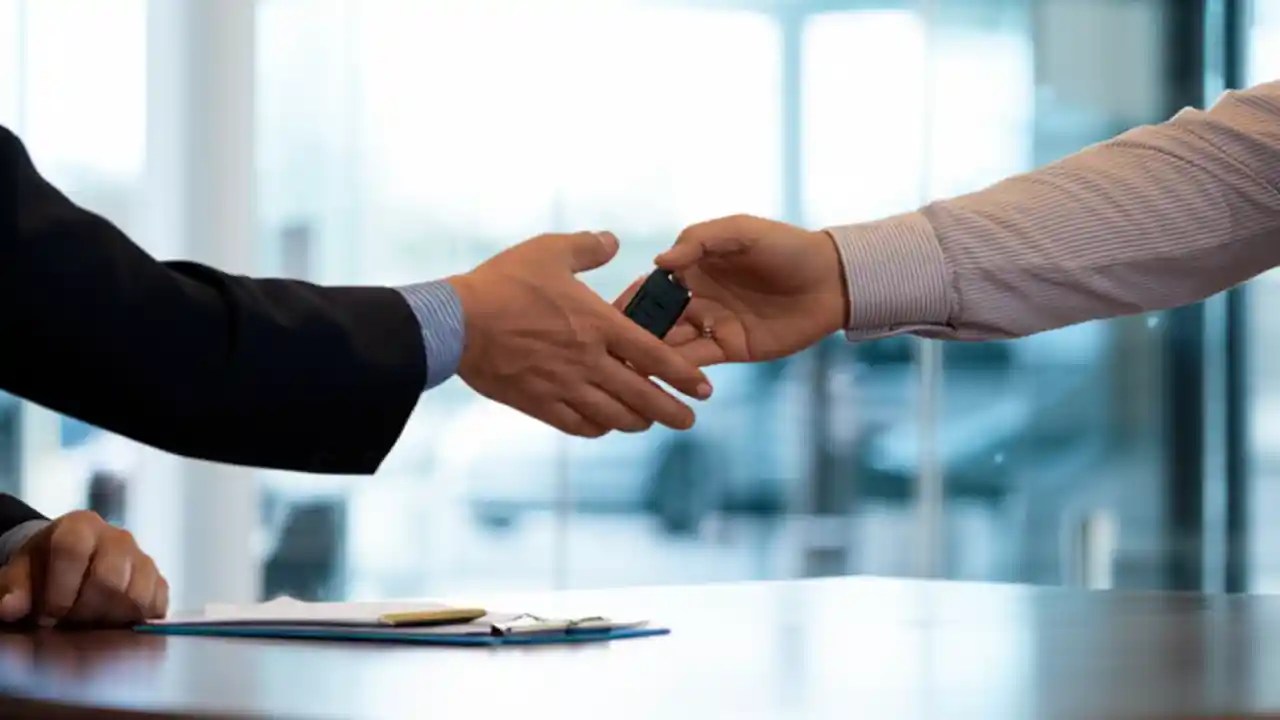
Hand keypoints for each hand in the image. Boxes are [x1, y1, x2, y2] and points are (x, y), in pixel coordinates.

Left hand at [0, 511, 168, 626]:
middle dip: (85, 610)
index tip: (46, 615)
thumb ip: (13, 588)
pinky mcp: (158, 580)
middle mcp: (117, 537)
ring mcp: (142, 559)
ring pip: (136, 596)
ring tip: (91, 623)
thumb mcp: (22, 571)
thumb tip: (10, 607)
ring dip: (110, 619)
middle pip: (109, 579)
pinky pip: (156, 605)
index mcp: (80, 526)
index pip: (73, 550)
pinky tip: (113, 623)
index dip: (58, 590)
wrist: (76, 561)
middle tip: (69, 622)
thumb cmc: (47, 566)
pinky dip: (135, 621)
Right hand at [447, 231, 712, 436]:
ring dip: (637, 422)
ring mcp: (564, 386)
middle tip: (688, 420)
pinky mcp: (538, 403)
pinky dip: (598, 428)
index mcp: (597, 324)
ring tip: (649, 422)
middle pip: (642, 397)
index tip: (703, 388)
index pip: (654, 356)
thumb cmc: (503, 282)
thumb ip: (588, 247)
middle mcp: (588, 361)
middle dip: (671, 412)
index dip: (683, 375)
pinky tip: (604, 426)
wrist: (456, 322)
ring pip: (613, 417)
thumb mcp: (549, 250)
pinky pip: (578, 426)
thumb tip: (612, 240)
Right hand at [622, 215, 847, 365]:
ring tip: (625, 373)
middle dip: (632, 336)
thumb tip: (660, 262)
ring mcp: (712, 324)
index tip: (602, 316)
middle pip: (656, 320)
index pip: (651, 286)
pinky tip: (660, 381)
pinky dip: (679, 372)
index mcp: (694, 267)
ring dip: (650, 358)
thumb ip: (699, 241)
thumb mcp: (742, 231)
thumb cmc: (787, 247)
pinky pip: (698, 362)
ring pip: (672, 345)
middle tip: (604, 355)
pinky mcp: (731, 348)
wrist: (832, 280)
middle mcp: (696, 297)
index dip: (629, 300)